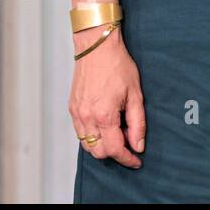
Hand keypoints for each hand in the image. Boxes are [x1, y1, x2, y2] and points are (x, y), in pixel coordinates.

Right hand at [69, 26, 144, 168]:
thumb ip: (137, 122)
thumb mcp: (136, 94)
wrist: (97, 48)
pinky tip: (105, 127)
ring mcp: (76, 114)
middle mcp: (86, 118)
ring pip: (87, 145)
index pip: (115, 149)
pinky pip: (80, 133)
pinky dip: (92, 137)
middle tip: (130, 144)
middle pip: (99, 152)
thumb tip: (138, 144)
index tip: (136, 161)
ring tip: (119, 134)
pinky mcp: (72, 109)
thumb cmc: (118, 66)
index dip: (127, 159)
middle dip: (115, 154)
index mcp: (104, 116)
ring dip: (103, 146)